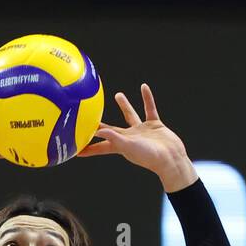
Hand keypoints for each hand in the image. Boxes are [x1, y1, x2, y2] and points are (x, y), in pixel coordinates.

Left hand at [78, 83, 197, 192]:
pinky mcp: (155, 125)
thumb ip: (114, 137)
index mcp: (120, 145)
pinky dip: (147, 98)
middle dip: (99, 124)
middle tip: (89, 116)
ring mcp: (142, 131)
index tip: (74, 148)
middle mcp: (129, 138)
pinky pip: (149, 108)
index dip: (87, 148)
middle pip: (110, 129)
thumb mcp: (129, 146)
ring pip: (130, 115)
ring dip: (124, 105)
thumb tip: (96, 130)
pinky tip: (144, 87)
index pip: (99, 146)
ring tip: (117, 94)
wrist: (171, 159)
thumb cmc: (149, 157)